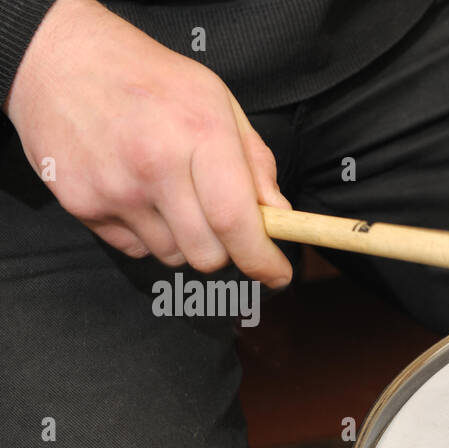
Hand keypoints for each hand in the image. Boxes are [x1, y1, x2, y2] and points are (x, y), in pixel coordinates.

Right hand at [3, 0, 291, 285]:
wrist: (56, 58)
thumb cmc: (147, 77)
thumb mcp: (216, 100)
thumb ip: (255, 160)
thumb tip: (279, 215)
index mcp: (197, 134)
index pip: (236, 222)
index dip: (262, 260)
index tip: (278, 274)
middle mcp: (153, 166)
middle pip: (207, 255)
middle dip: (225, 250)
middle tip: (221, 224)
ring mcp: (113, 189)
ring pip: (173, 257)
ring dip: (184, 240)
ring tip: (171, 193)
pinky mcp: (80, 204)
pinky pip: (135, 248)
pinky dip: (146, 233)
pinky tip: (137, 192)